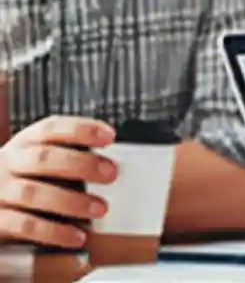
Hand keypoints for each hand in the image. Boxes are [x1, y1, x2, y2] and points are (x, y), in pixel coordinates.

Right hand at [0, 117, 116, 247]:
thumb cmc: (21, 181)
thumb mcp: (36, 163)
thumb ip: (66, 158)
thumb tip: (110, 164)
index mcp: (24, 144)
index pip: (51, 129)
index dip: (80, 130)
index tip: (109, 136)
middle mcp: (8, 164)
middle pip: (44, 158)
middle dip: (81, 164)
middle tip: (111, 174)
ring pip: (33, 193)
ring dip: (71, 201)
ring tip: (100, 209)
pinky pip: (24, 225)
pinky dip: (53, 231)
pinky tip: (76, 236)